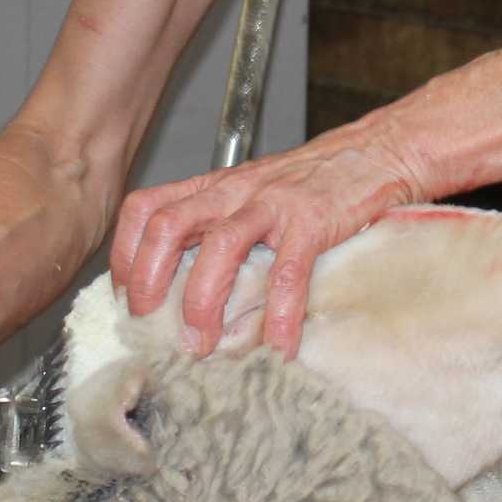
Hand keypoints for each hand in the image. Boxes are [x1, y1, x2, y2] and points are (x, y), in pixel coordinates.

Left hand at [109, 132, 427, 359]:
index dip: (125, 255)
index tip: (125, 298)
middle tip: (149, 325)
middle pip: (167, 226)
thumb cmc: (313, 182)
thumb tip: (188, 290)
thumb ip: (220, 228)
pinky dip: (280, 316)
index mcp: (213, 187)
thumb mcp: (252, 195)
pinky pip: (287, 273)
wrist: (376, 152)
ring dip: (202, 301)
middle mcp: (233, 191)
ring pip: (219, 247)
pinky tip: (279, 348)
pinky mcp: (312, 221)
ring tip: (201, 345)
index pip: (145, 210)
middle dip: (148, 280)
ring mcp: (272, 204)